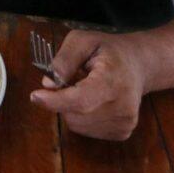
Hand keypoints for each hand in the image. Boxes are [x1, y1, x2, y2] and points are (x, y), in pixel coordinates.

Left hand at [28, 30, 151, 140]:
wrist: (138, 64)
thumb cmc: (107, 50)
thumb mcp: (83, 40)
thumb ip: (64, 59)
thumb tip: (48, 83)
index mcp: (114, 80)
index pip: (81, 100)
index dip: (56, 101)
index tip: (35, 95)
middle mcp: (124, 106)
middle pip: (75, 115)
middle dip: (61, 100)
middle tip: (69, 80)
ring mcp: (125, 122)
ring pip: (78, 125)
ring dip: (70, 109)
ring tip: (84, 88)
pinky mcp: (122, 132)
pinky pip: (86, 131)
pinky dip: (80, 117)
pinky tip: (92, 101)